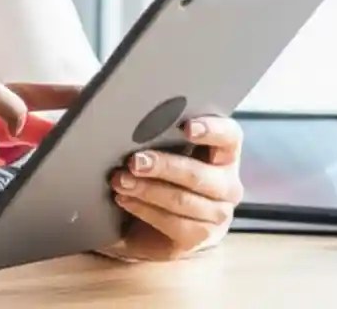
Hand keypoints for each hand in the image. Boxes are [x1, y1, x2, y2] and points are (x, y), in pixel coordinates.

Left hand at [105, 116, 244, 260]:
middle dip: (165, 166)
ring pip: (184, 201)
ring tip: (118, 180)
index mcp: (221, 152)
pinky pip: (175, 225)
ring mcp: (216, 214)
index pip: (230, 136)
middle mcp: (226, 183)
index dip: (213, 130)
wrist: (143, 218)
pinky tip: (124, 200)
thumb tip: (106, 98)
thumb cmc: (149, 170)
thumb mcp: (148, 143)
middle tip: (133, 160)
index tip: (186, 126)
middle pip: (201, 174)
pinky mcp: (197, 238)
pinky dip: (145, 210)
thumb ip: (141, 122)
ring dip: (148, 190)